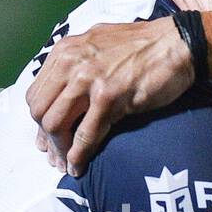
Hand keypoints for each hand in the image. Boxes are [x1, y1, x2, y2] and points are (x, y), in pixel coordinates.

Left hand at [26, 17, 193, 174]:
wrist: (176, 43)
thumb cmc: (142, 45)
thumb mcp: (97, 44)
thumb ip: (75, 64)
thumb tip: (61, 92)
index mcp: (65, 51)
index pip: (35, 94)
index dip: (39, 121)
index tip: (47, 136)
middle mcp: (71, 63)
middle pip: (40, 112)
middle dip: (46, 139)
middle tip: (53, 156)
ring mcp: (88, 81)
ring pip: (57, 125)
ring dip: (59, 151)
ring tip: (64, 165)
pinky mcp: (109, 99)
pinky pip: (85, 135)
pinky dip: (78, 156)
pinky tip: (78, 167)